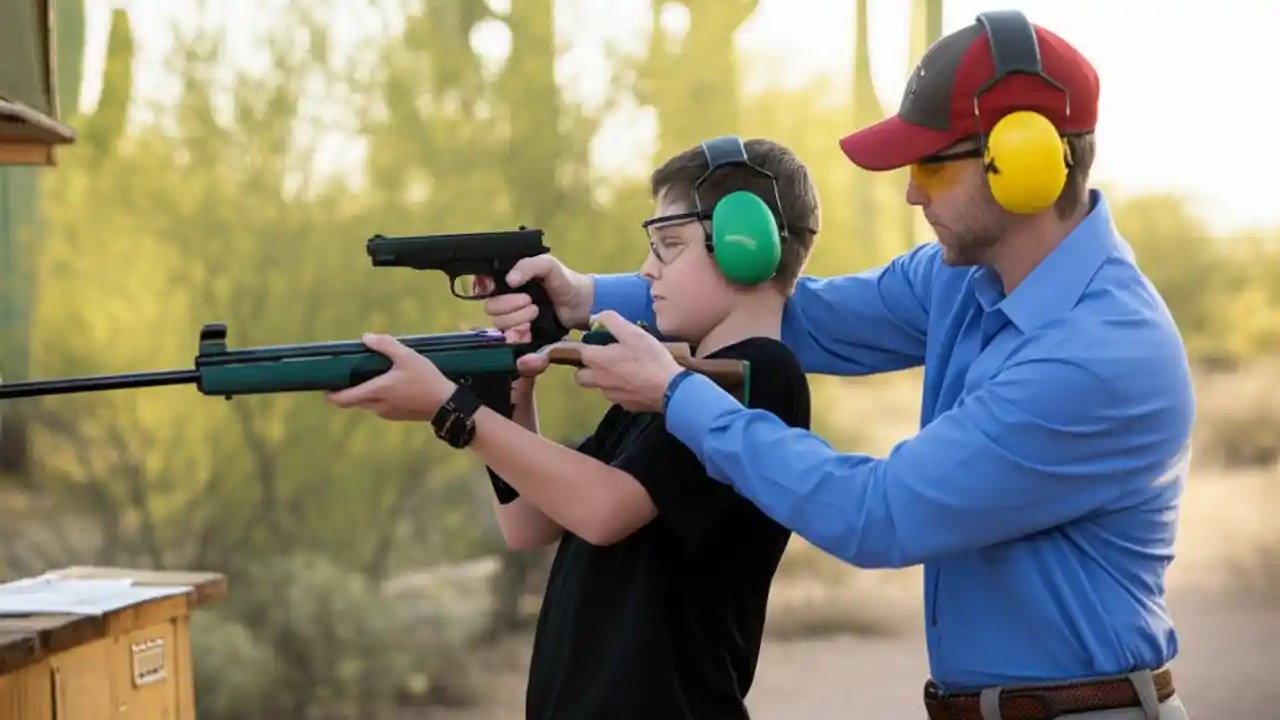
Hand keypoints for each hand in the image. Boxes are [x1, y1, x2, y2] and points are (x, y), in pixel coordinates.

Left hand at [326, 333, 454, 420]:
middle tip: (348, 376)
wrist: (447, 404)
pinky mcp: (397, 416)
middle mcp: (378, 406)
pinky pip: (380, 406)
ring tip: (375, 376)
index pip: (342, 399)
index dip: (330, 395)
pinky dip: (379, 397)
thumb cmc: (427, 379)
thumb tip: (365, 338)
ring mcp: (387, 413)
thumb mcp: (407, 356)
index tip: (325, 386)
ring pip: (367, 403)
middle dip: (347, 390)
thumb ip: (385, 345)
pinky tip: (393, 385)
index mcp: (376, 391)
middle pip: (353, 401)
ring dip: (365, 392)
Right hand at [477, 255, 593, 343]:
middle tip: (530, 302)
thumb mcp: (548, 265)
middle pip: (490, 307)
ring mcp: (512, 318)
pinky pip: (509, 338)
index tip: (496, 289)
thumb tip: (510, 279)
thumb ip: (529, 266)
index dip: (484, 288)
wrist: (580, 305)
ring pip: (498, 323)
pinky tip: (530, 330)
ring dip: (517, 320)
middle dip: (510, 307)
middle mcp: (506, 299)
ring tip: (536, 313)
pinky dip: (518, 335)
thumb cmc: (564, 281)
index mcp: (507, 280)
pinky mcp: (520, 333)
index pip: (482, 285)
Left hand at [574, 311, 681, 412]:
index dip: (583, 346)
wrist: (670, 389)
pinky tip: (638, 382)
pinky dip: (622, 389)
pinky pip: (617, 395)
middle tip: (604, 359)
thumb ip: (611, 321)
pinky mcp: (625, 405)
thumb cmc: (650, 358)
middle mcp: (599, 380)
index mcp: (597, 360)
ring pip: (600, 386)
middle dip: (587, 368)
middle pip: (581, 376)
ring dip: (606, 378)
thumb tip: (594, 318)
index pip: (576, 353)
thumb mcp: (632, 332)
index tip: (593, 342)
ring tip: (626, 369)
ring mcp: (612, 395)